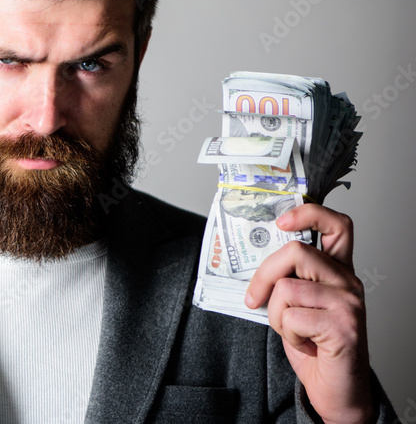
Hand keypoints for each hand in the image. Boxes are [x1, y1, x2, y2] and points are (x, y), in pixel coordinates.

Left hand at [244, 204, 374, 423]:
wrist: (337, 389)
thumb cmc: (314, 345)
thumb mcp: (297, 303)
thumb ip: (287, 278)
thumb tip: (253, 259)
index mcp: (338, 271)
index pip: (336, 224)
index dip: (308, 214)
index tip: (281, 221)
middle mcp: (348, 282)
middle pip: (295, 251)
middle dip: (263, 275)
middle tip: (254, 298)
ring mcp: (349, 303)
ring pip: (286, 287)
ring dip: (275, 314)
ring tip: (292, 330)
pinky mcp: (344, 327)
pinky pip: (291, 316)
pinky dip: (287, 333)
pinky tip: (305, 343)